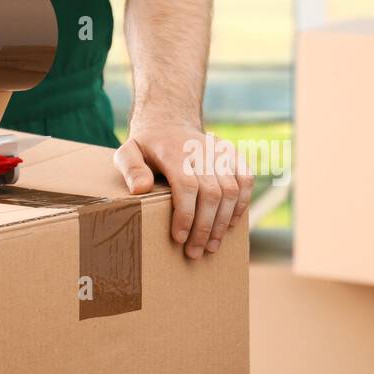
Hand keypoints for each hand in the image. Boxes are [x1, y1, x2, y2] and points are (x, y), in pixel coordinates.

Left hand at [114, 117, 253, 258]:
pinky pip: (246, 179)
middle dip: (205, 227)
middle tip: (195, 252)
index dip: (186, 215)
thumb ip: (130, 168)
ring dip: (223, 222)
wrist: (169, 122)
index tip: (180, 238)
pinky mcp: (232, 154)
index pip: (187, 185)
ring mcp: (219, 151)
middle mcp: (201, 149)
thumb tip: (140, 189)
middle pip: (212, 193)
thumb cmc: (147, 146)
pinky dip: (242, 204)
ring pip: (231, 190)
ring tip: (212, 246)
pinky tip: (231, 224)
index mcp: (174, 151)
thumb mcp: (128, 152)